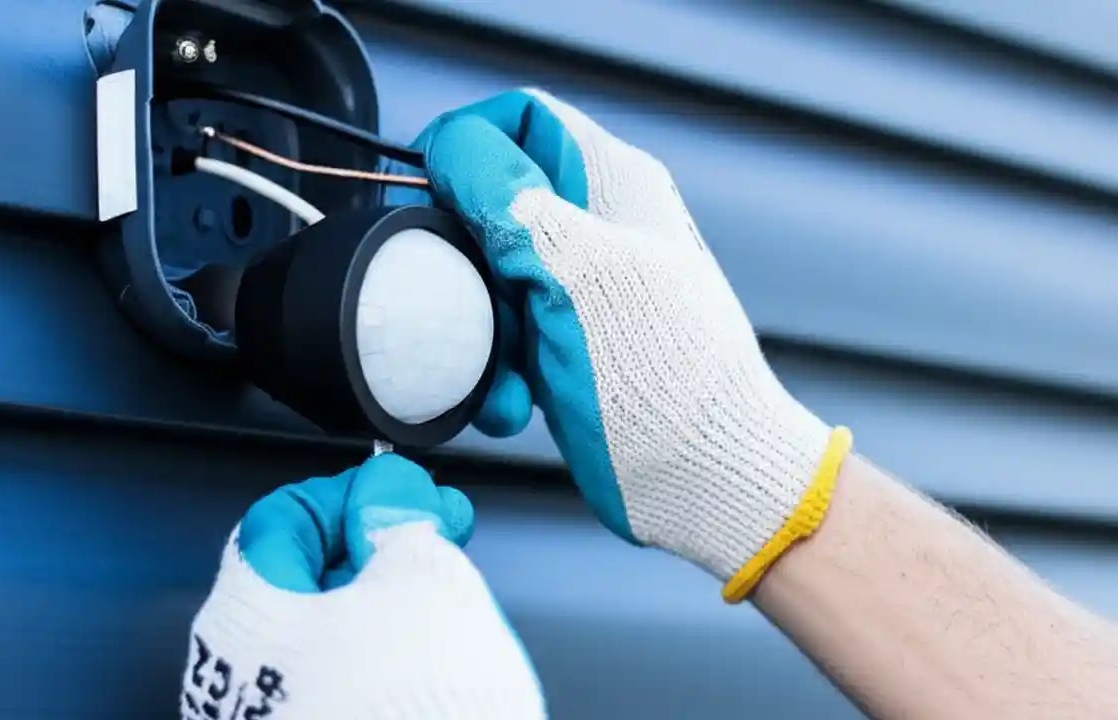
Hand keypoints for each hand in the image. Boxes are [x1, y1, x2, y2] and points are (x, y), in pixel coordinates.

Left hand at [181, 454, 544, 718]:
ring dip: (389, 597)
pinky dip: (385, 652)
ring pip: (329, 632)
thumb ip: (398, 521)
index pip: (285, 517)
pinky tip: (435, 645)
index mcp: (245, 616)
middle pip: (307, 575)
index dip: (354, 492)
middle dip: (380, 544)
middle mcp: (239, 675)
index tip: (402, 492)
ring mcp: (274, 719)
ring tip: (450, 587)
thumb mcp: (420, 576)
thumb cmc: (410, 707)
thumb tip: (388, 495)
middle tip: (436, 530)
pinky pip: (343, 679)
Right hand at [414, 90, 852, 601]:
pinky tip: (513, 406)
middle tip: (466, 299)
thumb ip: (506, 201)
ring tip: (504, 377)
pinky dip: (495, 374)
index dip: (467, 144)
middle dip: (465, 263)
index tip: (430, 187)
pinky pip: (502, 339)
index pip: (523, 121)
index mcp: (613, 185)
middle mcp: (596, 229)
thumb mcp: (575, 272)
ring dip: (478, 333)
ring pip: (487, 281)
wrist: (707, 481)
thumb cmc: (666, 376)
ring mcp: (581, 291)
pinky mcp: (566, 347)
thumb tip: (451, 147)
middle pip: (490, 208)